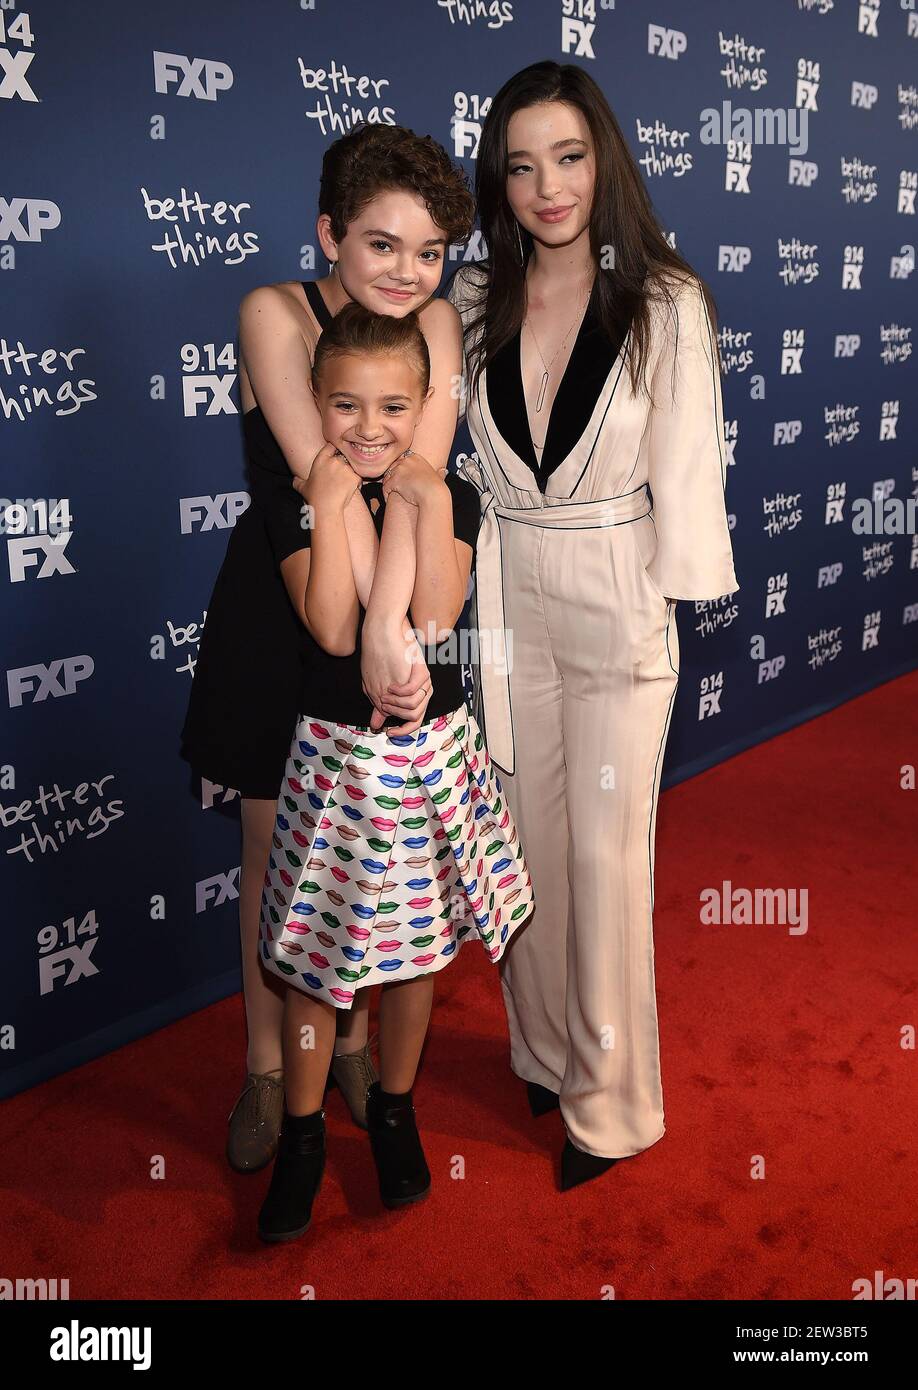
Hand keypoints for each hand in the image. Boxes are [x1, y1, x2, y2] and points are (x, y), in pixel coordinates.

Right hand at [293, 442, 360, 512]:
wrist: (326, 507)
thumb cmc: (314, 497)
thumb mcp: (302, 488)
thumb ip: (298, 482)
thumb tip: (294, 481)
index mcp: (321, 460)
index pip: (330, 446)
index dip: (333, 450)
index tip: (334, 455)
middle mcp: (334, 461)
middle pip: (342, 458)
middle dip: (342, 466)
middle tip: (338, 478)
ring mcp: (345, 468)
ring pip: (351, 468)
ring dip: (349, 474)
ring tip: (343, 486)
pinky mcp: (355, 476)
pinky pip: (358, 477)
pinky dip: (356, 483)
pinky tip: (349, 490)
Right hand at [361, 618, 433, 735]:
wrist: (384, 634)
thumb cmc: (382, 660)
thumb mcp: (379, 687)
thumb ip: (379, 707)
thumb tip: (375, 725)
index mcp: (416, 695)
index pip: (415, 722)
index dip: (403, 731)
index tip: (388, 732)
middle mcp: (424, 689)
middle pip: (416, 716)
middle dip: (395, 714)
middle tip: (383, 704)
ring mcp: (424, 680)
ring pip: (414, 706)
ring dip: (395, 703)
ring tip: (385, 693)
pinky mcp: (421, 670)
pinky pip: (413, 690)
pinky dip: (399, 692)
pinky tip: (390, 686)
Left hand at [380, 450, 445, 508]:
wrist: (433, 495)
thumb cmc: (437, 488)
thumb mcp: (438, 476)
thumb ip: (438, 473)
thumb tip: (443, 471)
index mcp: (416, 457)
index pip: (401, 462)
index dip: (399, 472)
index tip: (401, 480)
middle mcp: (406, 461)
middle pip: (392, 468)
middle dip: (391, 478)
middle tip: (392, 488)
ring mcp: (399, 470)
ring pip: (387, 477)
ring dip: (387, 486)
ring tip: (390, 494)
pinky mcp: (394, 480)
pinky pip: (385, 487)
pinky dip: (385, 494)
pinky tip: (388, 499)